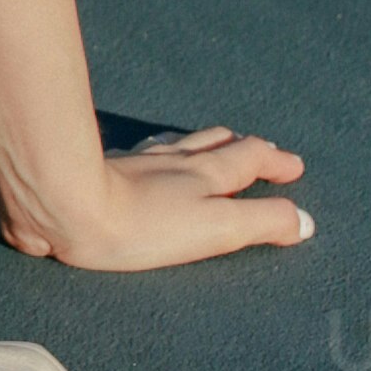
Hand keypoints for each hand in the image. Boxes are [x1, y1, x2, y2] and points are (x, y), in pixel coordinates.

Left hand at [0, 121, 313, 269]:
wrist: (66, 206)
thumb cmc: (144, 225)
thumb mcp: (217, 228)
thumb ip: (262, 222)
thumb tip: (304, 222)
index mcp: (208, 173)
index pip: (252, 159)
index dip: (276, 163)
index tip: (294, 167)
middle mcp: (177, 160)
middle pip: (219, 144)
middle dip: (246, 147)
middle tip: (263, 150)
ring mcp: (140, 161)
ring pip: (183, 143)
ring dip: (207, 142)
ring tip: (217, 141)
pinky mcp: (107, 169)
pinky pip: (145, 152)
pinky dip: (162, 149)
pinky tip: (150, 153)